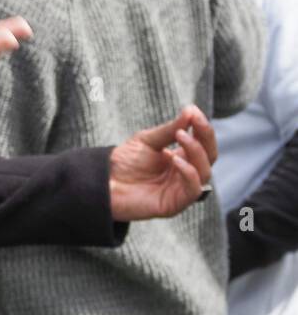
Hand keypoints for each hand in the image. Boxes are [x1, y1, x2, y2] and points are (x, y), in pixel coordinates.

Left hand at [109, 106, 216, 220]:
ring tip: (180, 136)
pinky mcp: (176, 203)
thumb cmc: (125, 162)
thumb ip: (169, 129)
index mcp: (182, 158)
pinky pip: (193, 189)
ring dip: (195, 151)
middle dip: (205, 137)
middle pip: (209, 156)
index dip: (202, 127)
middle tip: (194, 121)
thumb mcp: (147, 140)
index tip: (194, 111)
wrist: (105, 182)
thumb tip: (191, 111)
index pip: (203, 143)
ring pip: (204, 172)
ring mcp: (182, 189)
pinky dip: (189, 173)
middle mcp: (186, 174)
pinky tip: (175, 159)